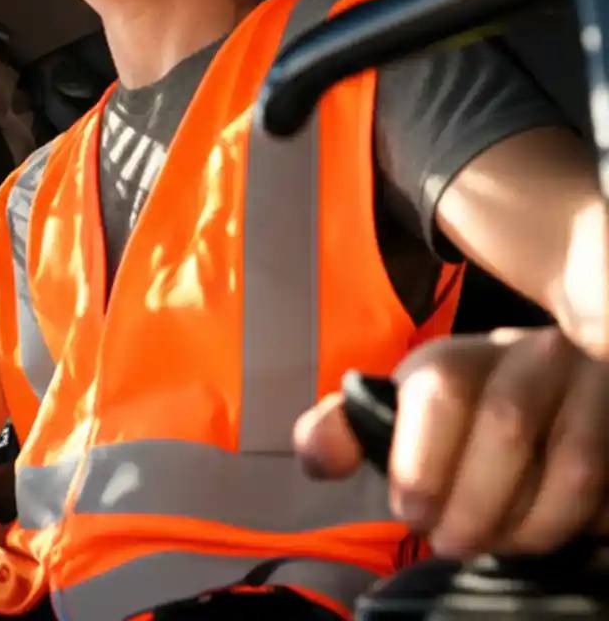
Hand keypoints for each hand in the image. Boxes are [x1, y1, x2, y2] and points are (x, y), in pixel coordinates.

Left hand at [294, 327, 608, 557]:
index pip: (441, 392)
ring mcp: (591, 387)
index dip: (422, 461)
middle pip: (506, 428)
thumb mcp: (393, 415)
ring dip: (532, 524)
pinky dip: (586, 524)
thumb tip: (321, 455)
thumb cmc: (452, 420)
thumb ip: (343, 432)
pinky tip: (556, 533)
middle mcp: (531, 356)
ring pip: (573, 466)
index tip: (412, 515)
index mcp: (457, 358)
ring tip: (502, 547)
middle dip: (474, 505)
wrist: (538, 396)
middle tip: (454, 546)